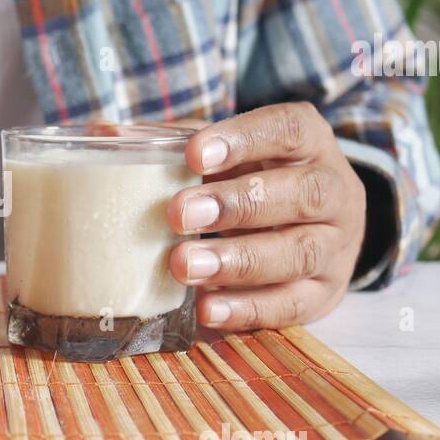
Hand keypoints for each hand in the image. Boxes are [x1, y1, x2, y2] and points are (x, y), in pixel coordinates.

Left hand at [167, 102, 365, 329]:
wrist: (315, 226)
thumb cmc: (255, 179)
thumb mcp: (227, 154)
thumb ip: (175, 143)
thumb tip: (104, 135)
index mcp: (310, 142)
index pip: (288, 129)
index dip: (243, 139)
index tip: (192, 153)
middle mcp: (336, 190)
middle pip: (302, 194)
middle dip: (238, 204)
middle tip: (179, 214)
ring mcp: (336, 245)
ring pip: (299, 252)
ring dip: (239, 260)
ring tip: (184, 266)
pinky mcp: (325, 294)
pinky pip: (293, 304)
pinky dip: (248, 308)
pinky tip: (207, 309)